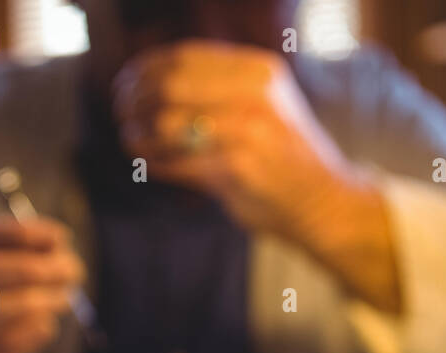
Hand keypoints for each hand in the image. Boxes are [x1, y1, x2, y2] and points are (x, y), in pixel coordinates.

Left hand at [113, 40, 400, 311]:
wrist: (324, 201)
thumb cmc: (283, 155)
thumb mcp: (262, 104)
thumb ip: (218, 88)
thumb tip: (149, 81)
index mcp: (258, 71)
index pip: (184, 57)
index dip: (143, 70)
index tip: (123, 86)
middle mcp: (255, 94)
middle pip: (170, 86)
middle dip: (135, 100)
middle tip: (120, 115)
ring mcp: (248, 130)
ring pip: (167, 124)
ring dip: (139, 134)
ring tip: (130, 141)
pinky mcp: (238, 169)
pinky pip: (177, 162)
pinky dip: (155, 163)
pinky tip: (148, 164)